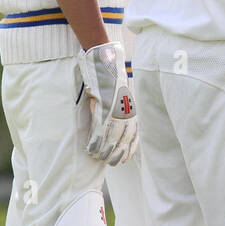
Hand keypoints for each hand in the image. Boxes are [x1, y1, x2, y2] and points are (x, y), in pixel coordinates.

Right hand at [76, 41, 137, 164]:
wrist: (103, 61)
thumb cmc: (109, 78)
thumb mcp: (118, 95)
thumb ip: (118, 110)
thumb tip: (113, 125)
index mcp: (132, 108)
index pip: (133, 133)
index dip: (129, 148)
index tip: (125, 160)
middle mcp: (127, 109)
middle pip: (123, 137)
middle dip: (117, 153)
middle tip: (110, 164)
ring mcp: (116, 108)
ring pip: (111, 135)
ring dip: (104, 150)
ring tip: (98, 158)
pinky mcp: (104, 105)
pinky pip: (100, 127)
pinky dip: (95, 140)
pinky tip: (91, 149)